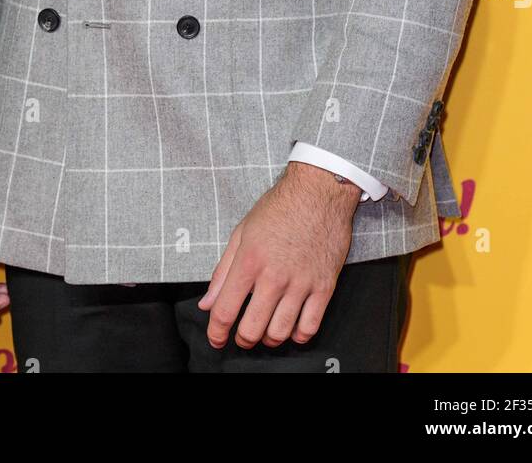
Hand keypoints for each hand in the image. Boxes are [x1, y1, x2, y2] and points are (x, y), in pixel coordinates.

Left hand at [198, 161, 360, 348]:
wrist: (319, 191)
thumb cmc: (279, 208)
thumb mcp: (242, 232)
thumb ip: (223, 271)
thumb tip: (207, 303)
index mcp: (249, 261)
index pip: (225, 310)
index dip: (216, 332)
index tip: (216, 339)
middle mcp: (274, 276)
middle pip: (252, 329)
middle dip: (243, 339)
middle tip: (242, 336)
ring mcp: (301, 283)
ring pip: (280, 333)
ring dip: (269, 339)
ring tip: (266, 332)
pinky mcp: (325, 286)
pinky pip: (310, 327)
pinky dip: (298, 336)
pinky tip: (292, 328)